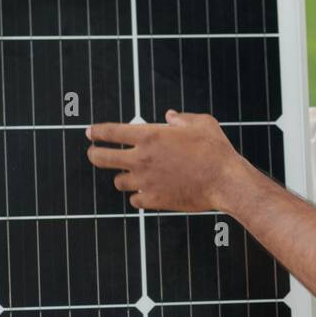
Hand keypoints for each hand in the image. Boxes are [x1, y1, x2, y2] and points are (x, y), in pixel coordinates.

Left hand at [86, 111, 244, 211]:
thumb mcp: (202, 123)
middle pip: (101, 158)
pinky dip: (138, 196)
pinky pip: (135, 200)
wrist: (225, 182)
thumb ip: (182, 118)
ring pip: (118, 181)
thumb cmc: (215, 150)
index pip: (111, 132)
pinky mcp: (153, 200)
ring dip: (123, 177)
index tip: (90, 132)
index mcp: (149, 136)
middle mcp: (141, 159)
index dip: (96, 131)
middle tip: (94, 153)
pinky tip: (147, 191)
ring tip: (132, 175)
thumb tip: (170, 117)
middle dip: (94, 154)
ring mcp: (145, 181)